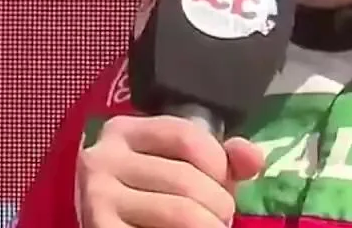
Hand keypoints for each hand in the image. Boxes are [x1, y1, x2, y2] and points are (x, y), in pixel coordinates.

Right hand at [77, 114, 264, 227]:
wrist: (112, 223)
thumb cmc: (150, 195)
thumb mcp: (180, 166)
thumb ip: (218, 158)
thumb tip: (254, 158)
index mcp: (124, 131)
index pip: (185, 135)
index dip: (218, 162)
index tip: (223, 182)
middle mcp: (103, 159)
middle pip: (185, 178)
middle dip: (219, 204)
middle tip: (221, 219)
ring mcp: (97, 198)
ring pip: (180, 212)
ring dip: (210, 227)